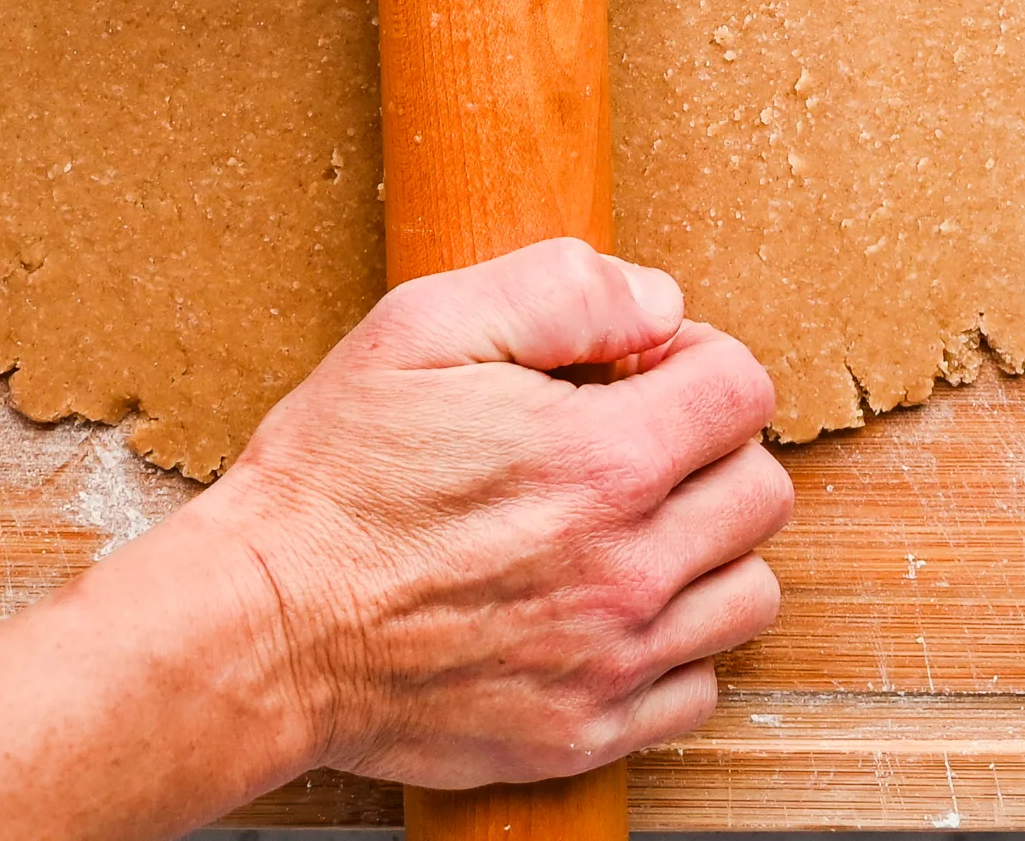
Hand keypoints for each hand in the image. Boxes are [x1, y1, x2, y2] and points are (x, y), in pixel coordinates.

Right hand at [193, 239, 791, 786]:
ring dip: (710, 549)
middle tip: (637, 444)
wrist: (262, 627)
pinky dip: (675, 647)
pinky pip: (699, 688)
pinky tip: (610, 608)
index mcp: (602, 462)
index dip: (699, 360)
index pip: (743, 392)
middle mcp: (627, 569)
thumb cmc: (333, 478)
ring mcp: (612, 659)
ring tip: (633, 527)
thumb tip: (659, 303)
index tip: (645, 371)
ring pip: (750, 594)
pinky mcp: (584, 732)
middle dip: (711, 449)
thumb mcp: (422, 330)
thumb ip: (560, 291)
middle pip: (762, 492)